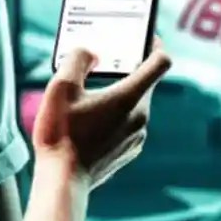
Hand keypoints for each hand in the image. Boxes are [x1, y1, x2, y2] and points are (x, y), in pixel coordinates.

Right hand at [31, 38, 171, 188]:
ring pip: (135, 105)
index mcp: (130, 97)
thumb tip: (90, 52)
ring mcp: (137, 136)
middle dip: (127, 71)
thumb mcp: (60, 87)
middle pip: (145, 83)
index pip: (160, 62)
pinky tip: (90, 121)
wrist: (62, 182)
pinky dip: (115, 117)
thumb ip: (78, 59)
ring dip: (118, 96)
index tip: (146, 38)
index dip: (156, 44)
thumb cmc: (60, 135)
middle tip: (104, 64)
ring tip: (90, 96)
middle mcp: (141, 117)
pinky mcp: (129, 151)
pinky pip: (127, 125)